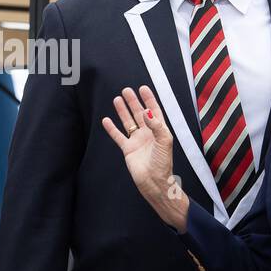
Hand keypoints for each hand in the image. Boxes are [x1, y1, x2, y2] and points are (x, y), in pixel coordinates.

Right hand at [100, 85, 186, 230]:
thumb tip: (147, 112)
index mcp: (159, 130)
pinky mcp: (128, 149)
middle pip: (139, 113)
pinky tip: (106, 120)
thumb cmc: (163, 163)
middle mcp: (148, 134)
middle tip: (126, 90)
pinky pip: (118, 136)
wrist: (155, 182)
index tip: (142, 88)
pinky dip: (112, 128)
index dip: (149, 99)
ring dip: (123, 111)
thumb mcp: (164, 142)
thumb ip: (156, 126)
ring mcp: (137, 141)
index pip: (154, 111)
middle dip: (133, 102)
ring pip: (128, 122)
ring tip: (117, 99)